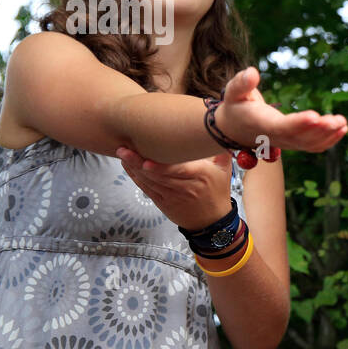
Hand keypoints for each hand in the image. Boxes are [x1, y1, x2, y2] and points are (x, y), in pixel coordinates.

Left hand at [116, 145, 232, 230]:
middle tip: (124, 149)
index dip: (159, 167)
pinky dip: (136, 177)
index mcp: (200, 176)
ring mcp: (172, 196)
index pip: (177, 171)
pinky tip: (128, 166)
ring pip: (149, 181)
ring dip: (133, 168)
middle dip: (138, 162)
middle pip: (158, 175)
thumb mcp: (225, 169)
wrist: (212, 221)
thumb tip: (216, 127)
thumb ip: (219, 149)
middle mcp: (184, 186)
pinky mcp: (163, 202)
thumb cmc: (217, 191)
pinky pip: (146, 189)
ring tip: (123, 154)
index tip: (146, 161)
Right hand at [215, 67, 347, 152]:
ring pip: (309, 144)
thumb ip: (241, 83)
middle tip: (337, 120)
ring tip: (343, 123)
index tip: (315, 116)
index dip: (299, 123)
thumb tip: (252, 72)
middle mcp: (276, 137)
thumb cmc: (235, 105)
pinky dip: (329, 140)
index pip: (282, 127)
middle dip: (320, 130)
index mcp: (262, 125)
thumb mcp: (233, 92)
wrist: (235, 128)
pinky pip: (313, 145)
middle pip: (300, 138)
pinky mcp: (294, 142)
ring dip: (329, 135)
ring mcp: (287, 142)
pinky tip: (342, 129)